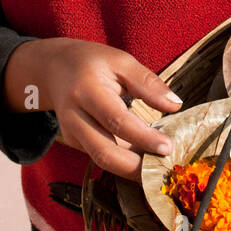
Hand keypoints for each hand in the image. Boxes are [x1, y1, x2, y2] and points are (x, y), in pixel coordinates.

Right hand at [3, 37, 180, 178]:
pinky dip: (123, 161)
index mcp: (86, 90)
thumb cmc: (93, 62)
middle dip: (135, 166)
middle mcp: (74, 115)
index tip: (168, 146)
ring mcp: (71, 132)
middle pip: (103, 152)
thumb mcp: (121, 61)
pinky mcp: (74, 141)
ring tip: (157, 164)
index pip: (116, 120)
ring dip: (130, 168)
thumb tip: (175, 105)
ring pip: (101, 160)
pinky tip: (143, 156)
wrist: (55, 68)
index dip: (143, 137)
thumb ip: (147, 83)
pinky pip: (100, 156)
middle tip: (164, 165)